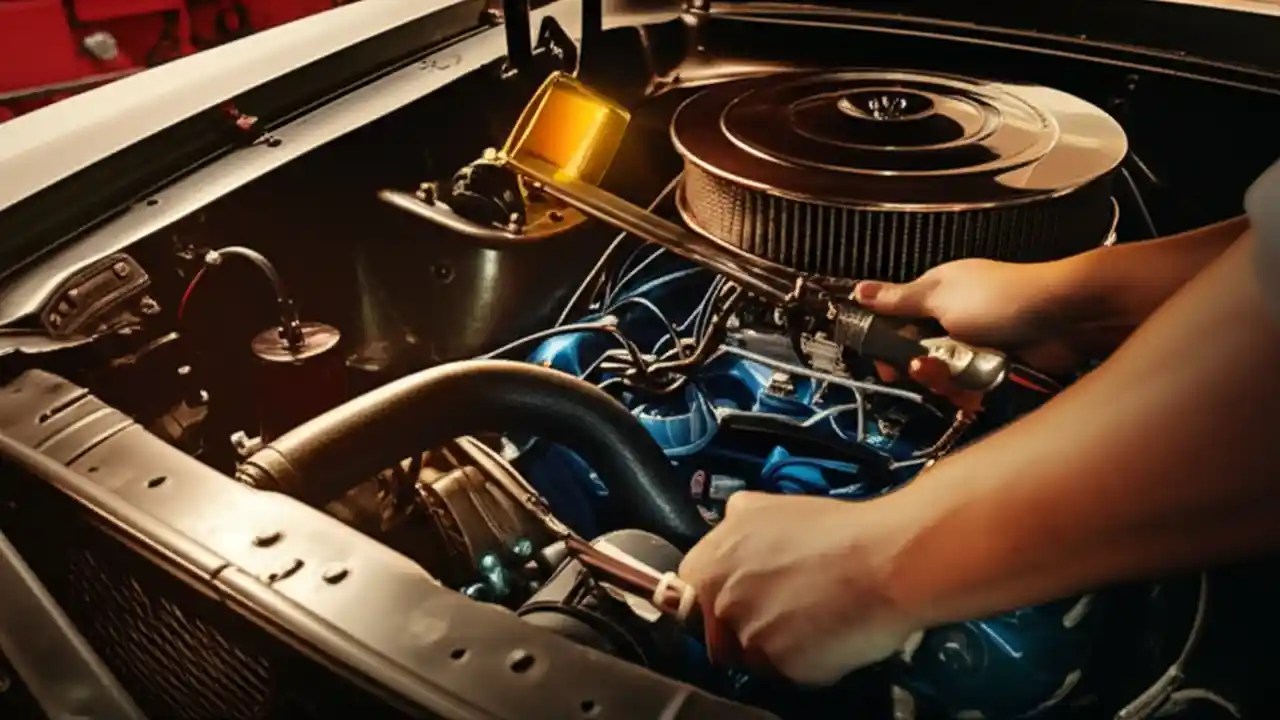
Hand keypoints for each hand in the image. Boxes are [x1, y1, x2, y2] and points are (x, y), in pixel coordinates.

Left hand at [678, 491, 922, 685]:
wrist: (887, 558)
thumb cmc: (834, 530)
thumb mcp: (768, 507)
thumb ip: (734, 523)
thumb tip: (725, 525)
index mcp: (708, 565)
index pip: (687, 598)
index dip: (716, 599)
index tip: (742, 599)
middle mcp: (720, 603)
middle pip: (717, 634)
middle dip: (745, 626)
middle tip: (785, 609)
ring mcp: (749, 638)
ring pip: (750, 658)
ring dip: (773, 647)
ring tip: (811, 618)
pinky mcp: (781, 666)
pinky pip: (784, 674)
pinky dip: (804, 662)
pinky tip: (828, 634)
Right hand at [854, 259, 1096, 372]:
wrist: (1065, 319)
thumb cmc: (1000, 298)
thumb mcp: (939, 296)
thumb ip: (897, 300)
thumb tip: (859, 290)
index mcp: (936, 293)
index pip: (896, 322)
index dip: (887, 345)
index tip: (885, 363)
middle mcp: (952, 318)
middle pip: (918, 354)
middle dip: (920, 369)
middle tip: (926, 370)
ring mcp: (975, 344)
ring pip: (943, 375)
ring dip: (946, 383)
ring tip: (959, 380)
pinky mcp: (996, 366)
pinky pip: (970, 387)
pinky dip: (970, 392)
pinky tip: (976, 392)